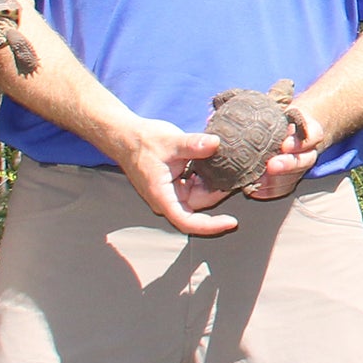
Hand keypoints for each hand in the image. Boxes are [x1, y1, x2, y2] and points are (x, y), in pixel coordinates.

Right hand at [105, 114, 238, 236]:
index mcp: (162, 196)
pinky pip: (197, 186)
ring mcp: (173, 193)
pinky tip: (211, 161)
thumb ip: (193, 144)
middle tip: (234, 172)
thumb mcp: (170, 141)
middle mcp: (167, 199)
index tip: (231, 222)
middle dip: (217, 192)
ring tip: (223, 163)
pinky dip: (206, 176)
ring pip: (200, 195)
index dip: (210, 226)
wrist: (128, 137)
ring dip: (213, 182)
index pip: (187, 221)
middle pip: (199, 206)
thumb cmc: (142, 141)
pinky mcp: (177, 185)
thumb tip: (215, 143)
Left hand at [241, 99, 331, 202]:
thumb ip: (251, 103)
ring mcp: (300, 166)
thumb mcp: (269, 104)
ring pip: (295, 177)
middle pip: (305, 160)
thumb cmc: (273, 115)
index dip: (301, 141)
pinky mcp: (290, 179)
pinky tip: (254, 190)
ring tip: (259, 180)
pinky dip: (270, 190)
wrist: (283, 129)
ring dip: (277, 180)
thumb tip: (216, 107)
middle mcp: (307, 149)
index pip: (313, 134)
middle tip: (271, 165)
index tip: (284, 144)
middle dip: (288, 164)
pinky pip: (284, 189)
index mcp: (308, 129)